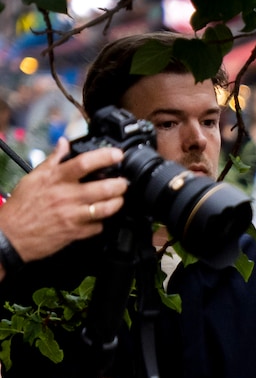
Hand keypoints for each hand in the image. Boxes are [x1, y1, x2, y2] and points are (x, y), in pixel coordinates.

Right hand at [0, 146, 129, 264]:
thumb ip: (53, 160)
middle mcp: (65, 196)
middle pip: (103, 187)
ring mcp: (72, 215)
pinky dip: (101, 222)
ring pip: (105, 208)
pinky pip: (98, 227)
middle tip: (123, 182)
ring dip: (117, 203)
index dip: (105, 157)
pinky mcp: (75, 232)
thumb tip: (63, 143)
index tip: (118, 155)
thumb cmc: (22, 205)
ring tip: (118, 199)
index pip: (84, 163)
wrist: (11, 234)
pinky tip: (99, 218)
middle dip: (120, 184)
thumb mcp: (34, 177)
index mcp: (55, 179)